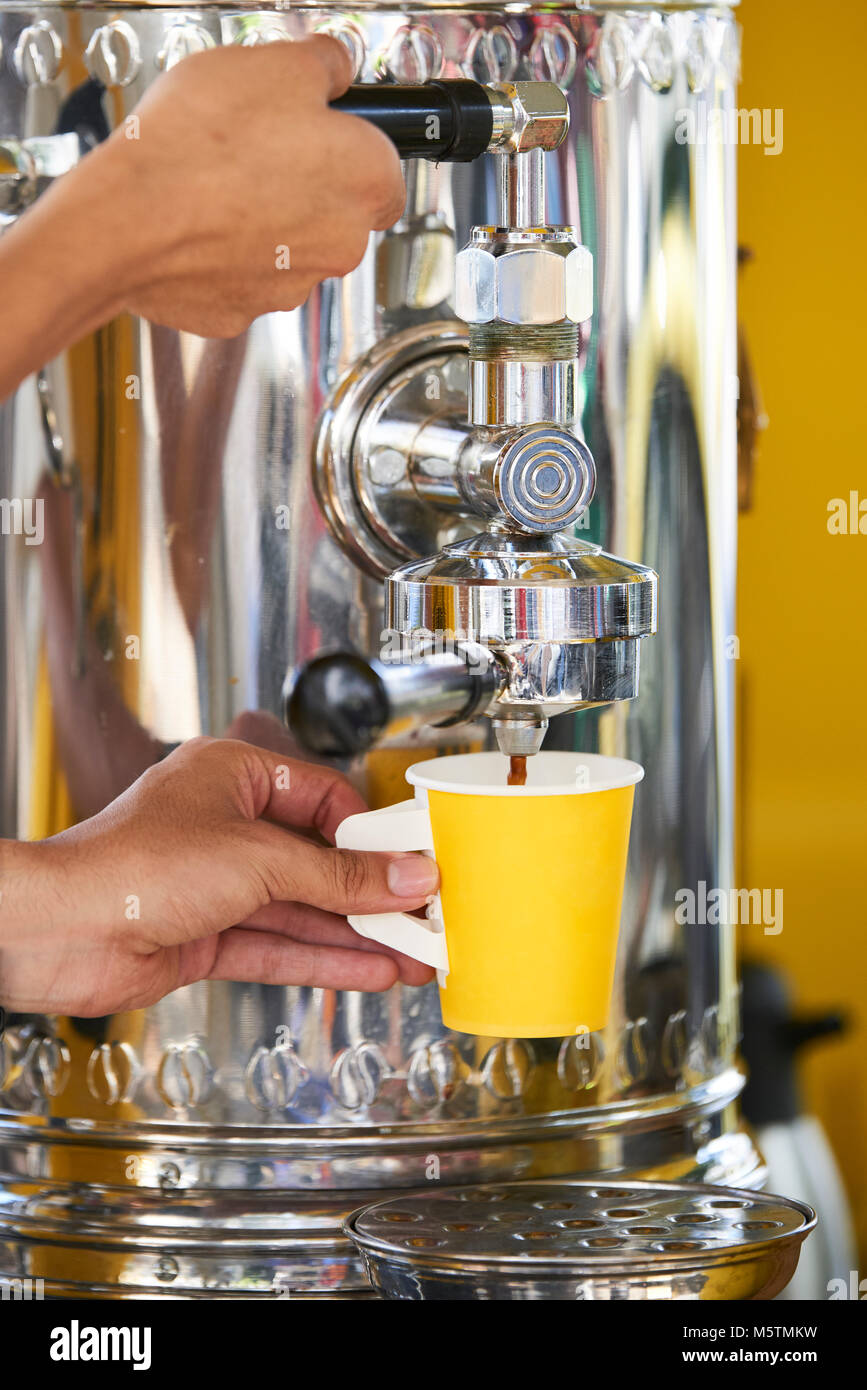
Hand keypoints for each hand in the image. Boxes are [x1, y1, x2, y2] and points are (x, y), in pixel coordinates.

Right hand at [0, 37, 405, 394]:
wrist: (130, 218)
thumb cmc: (200, 142)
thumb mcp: (272, 64)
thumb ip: (322, 65)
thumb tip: (335, 67)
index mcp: (367, 182)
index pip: (387, 174)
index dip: (352, 150)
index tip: (322, 135)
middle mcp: (341, 245)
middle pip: (337, 215)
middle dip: (305, 188)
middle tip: (257, 152)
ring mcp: (291, 287)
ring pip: (289, 249)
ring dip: (264, 222)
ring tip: (217, 184)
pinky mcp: (243, 312)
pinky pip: (241, 277)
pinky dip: (223, 255)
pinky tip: (195, 224)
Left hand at [0, 738, 436, 1015]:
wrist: (58, 931)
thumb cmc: (132, 866)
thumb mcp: (259, 860)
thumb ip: (339, 877)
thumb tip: (405, 875)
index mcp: (234, 776)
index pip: (325, 799)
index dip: (374, 835)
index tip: (418, 863)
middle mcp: (226, 825)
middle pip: (318, 860)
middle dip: (372, 894)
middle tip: (426, 916)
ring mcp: (216, 884)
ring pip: (303, 909)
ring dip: (357, 935)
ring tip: (415, 954)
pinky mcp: (205, 935)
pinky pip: (278, 945)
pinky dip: (324, 959)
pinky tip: (370, 971)